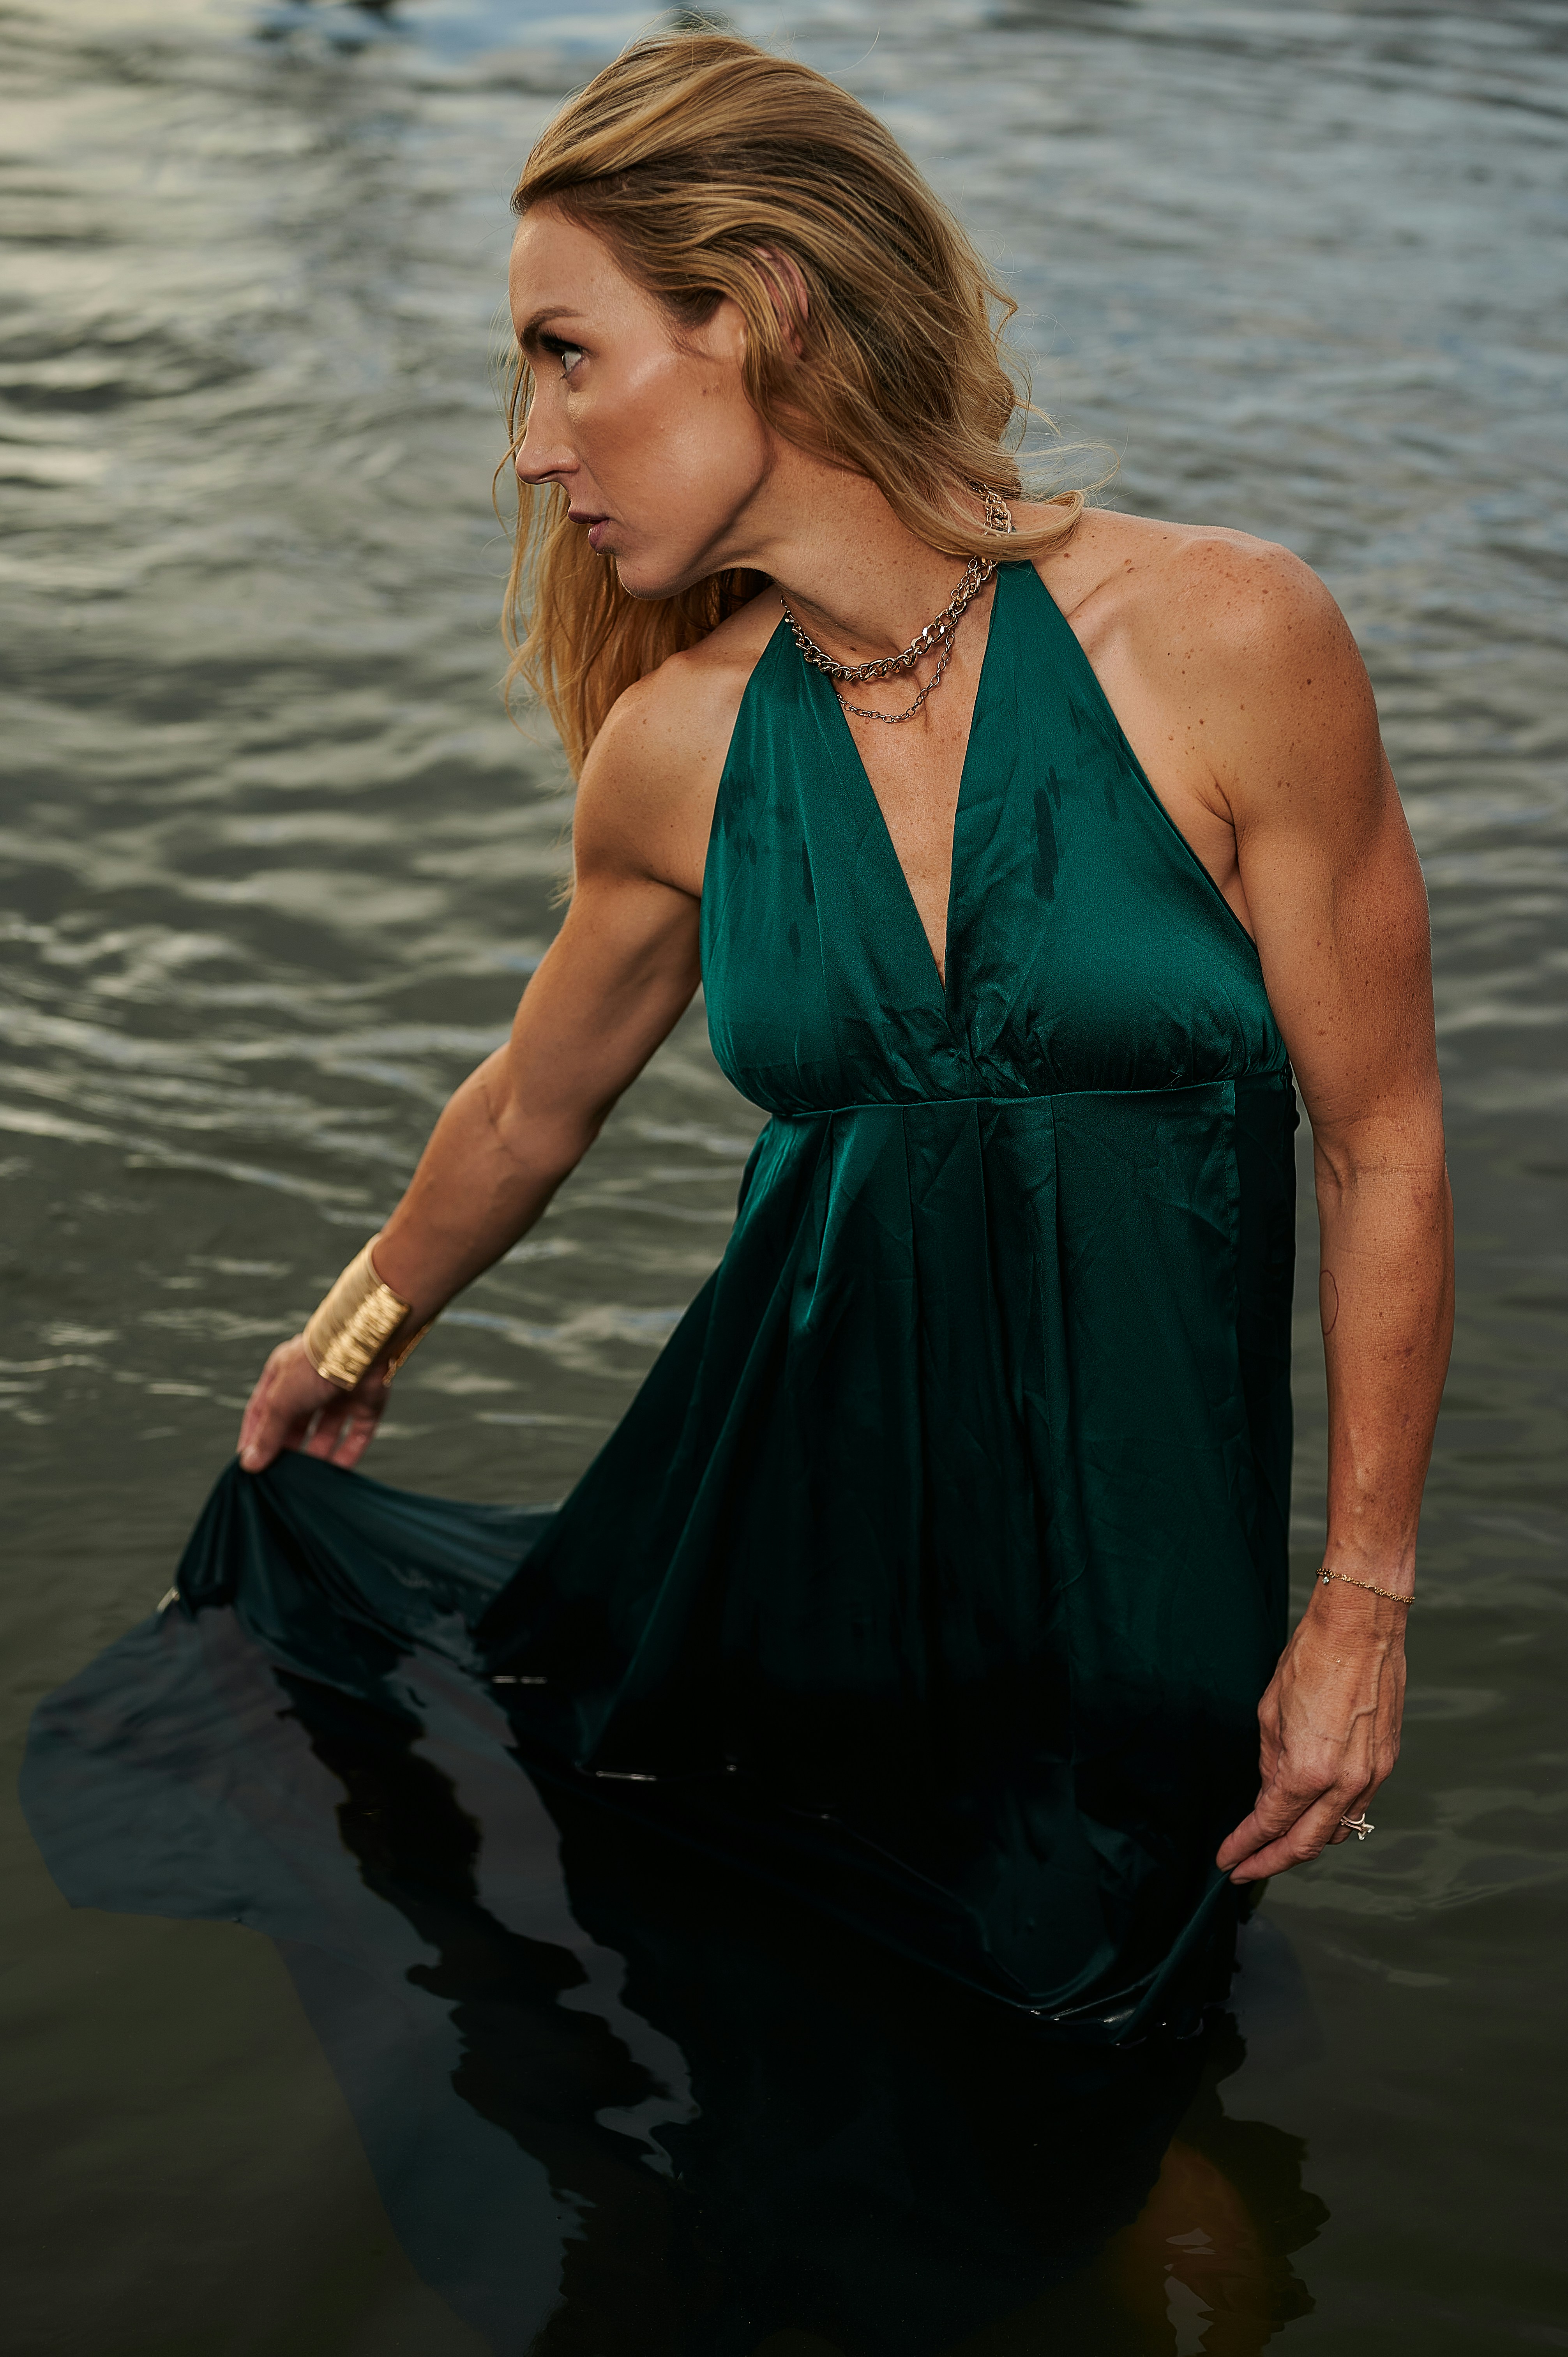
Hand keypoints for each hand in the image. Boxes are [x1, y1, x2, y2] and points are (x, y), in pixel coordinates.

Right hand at [236, 1333, 391, 1474]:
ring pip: (326, 1432)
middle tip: (278, 1478)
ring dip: (316, 1456)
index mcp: (285, 1373)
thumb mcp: (281, 1401)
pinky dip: (346, 1455)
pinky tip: (334, 1476)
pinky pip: (356, 1436)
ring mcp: (342, 1394)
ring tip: (304, 1483)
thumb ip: (268, 1434)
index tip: (249, 1463)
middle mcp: (313, 1384)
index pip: (264, 1409)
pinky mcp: (367, 1405)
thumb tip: (249, 1464)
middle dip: (288, 1449)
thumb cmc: (313, 1367)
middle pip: (296, 1424)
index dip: (257, 1436)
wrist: (362, 1348)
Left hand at [1216, 1580, 1406, 1883]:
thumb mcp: (1270, 1713)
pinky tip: (1314, 1814)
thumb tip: (1270, 1793)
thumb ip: (1270, 1762)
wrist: (1360, 1628)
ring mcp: (1372, 1775)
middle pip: (1307, 1844)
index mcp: (1307, 1771)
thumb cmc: (1311, 1660)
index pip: (1269, 1824)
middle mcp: (1344, 1782)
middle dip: (1272, 1862)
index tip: (1227, 1859)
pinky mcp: (1387, 1763)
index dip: (1245, 1846)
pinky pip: (1359, 1806)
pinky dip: (1334, 1818)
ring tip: (1278, 1845)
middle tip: (1246, 1869)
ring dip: (1307, 1843)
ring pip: (1338, 1830)